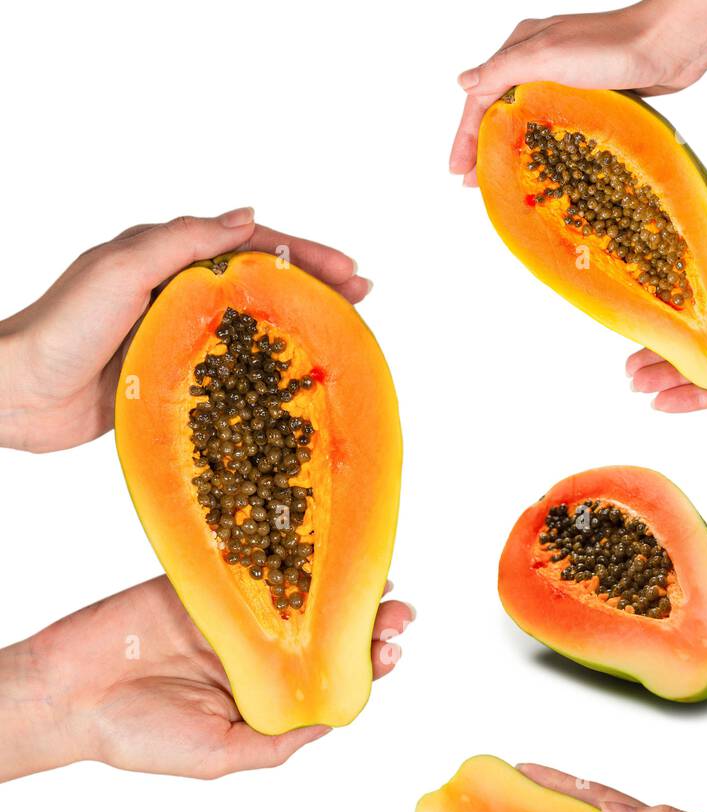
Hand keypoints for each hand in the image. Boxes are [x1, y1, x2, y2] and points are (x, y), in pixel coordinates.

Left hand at [0, 212, 371, 452]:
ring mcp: (176, 336)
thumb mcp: (124, 268)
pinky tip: (292, 388)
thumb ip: (185, 241)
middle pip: (259, 283)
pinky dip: (264, 374)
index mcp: (168, 255)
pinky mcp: (171, 379)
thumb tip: (249, 215)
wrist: (19, 392)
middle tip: (362, 300)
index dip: (303, 255)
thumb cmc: (63, 324)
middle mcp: (176, 291)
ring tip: (341, 339)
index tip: (349, 272)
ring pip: (250, 327)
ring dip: (297, 330)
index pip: (250, 245)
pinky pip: (229, 372)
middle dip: (313, 288)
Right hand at [0, 577, 412, 780]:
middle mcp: (252, 650)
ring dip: (333, 585)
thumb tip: (338, 717)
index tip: (394, 649)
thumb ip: (278, 740)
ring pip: (292, 593)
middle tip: (398, 607)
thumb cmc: (139, 738)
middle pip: (319, 628)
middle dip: (361, 618)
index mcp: (263, 693)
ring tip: (373, 579)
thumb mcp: (221, 756)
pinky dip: (276, 553)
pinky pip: (241, 562)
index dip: (363, 661)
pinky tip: (313, 548)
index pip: (325, 675)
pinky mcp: (197, 581)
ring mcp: (227, 613)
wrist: (69, 697)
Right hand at [449, 2, 706, 183]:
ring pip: (526, 122)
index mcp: (522, 50)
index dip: (466, 135)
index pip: (481, 97)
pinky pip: (554, 127)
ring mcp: (565, 81)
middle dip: (484, 148)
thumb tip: (462, 84)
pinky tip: (542, 170)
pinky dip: (542, 149)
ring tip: (501, 182)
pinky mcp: (590, 97)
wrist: (669, 44)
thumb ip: (503, 70)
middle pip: (500, 112)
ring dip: (511, 152)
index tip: (457, 170)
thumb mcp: (546, 55)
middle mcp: (539, 64)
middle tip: (473, 185)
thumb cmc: (609, 48)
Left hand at [628, 137, 706, 417]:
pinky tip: (647, 326)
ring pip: (689, 337)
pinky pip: (688, 304)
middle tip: (635, 384)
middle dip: (665, 378)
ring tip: (630, 364)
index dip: (688, 400)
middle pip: (698, 365)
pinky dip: (669, 316)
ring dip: (660, 351)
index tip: (657, 404)